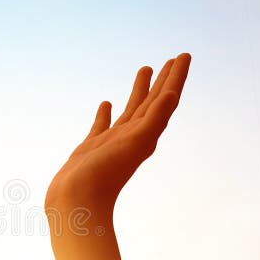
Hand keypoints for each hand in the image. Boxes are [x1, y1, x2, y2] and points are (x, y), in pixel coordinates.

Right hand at [45, 53, 190, 221]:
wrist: (76, 204)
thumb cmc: (104, 177)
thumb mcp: (134, 145)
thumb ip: (154, 120)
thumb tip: (172, 95)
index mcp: (146, 134)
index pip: (165, 100)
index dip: (176, 77)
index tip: (183, 55)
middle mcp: (133, 136)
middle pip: (153, 102)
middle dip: (164, 80)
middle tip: (173, 59)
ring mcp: (112, 142)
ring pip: (130, 109)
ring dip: (139, 90)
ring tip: (145, 69)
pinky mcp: (92, 148)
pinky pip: (103, 124)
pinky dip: (106, 113)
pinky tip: (106, 103)